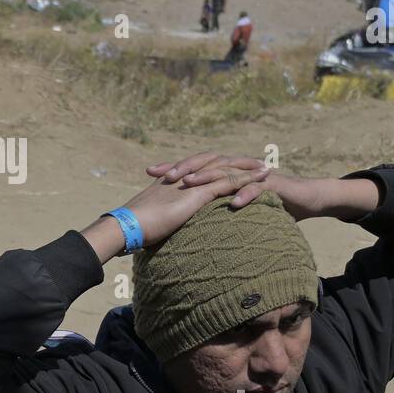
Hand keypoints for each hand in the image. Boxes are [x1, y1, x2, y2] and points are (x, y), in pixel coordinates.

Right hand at [82, 162, 267, 261]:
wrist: (127, 226)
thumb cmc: (135, 229)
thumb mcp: (153, 221)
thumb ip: (162, 220)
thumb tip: (162, 229)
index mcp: (174, 182)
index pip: (202, 170)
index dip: (219, 168)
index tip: (234, 169)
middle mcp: (184, 177)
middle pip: (217, 164)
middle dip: (238, 163)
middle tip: (257, 163)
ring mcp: (191, 184)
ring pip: (225, 170)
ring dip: (247, 170)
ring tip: (266, 169)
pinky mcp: (197, 193)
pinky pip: (226, 183)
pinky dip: (245, 181)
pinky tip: (260, 182)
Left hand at [147, 152, 379, 221]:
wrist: (304, 199)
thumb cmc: (266, 205)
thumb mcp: (234, 207)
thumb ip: (212, 209)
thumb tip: (183, 220)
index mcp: (225, 173)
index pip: (195, 167)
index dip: (173, 168)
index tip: (149, 173)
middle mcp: (236, 170)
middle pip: (207, 165)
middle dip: (185, 169)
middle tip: (166, 177)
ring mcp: (254, 176)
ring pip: (228, 174)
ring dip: (208, 178)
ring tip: (190, 184)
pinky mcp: (272, 186)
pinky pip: (257, 191)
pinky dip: (245, 197)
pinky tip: (233, 205)